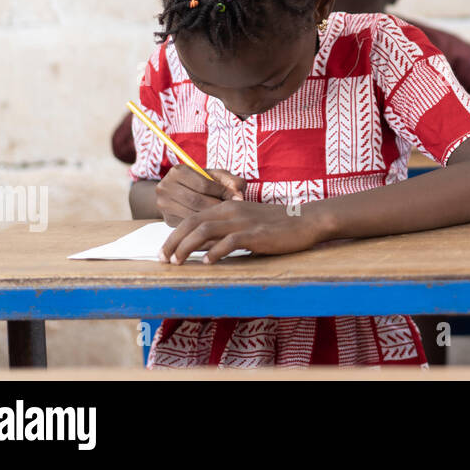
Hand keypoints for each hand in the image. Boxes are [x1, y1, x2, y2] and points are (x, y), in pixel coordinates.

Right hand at [155, 166, 244, 227]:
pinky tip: (215, 224)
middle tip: (232, 210)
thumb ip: (231, 181)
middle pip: (196, 201)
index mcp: (177, 171)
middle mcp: (165, 187)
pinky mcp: (167, 220)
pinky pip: (189, 225)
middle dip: (217, 206)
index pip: (203, 184)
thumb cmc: (202, 182)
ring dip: (211, 218)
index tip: (237, 197)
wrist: (177, 192)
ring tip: (226, 216)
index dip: (222, 192)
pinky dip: (204, 225)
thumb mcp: (216, 176)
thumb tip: (239, 197)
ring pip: (192, 215)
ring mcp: (164, 205)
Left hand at [159, 198, 325, 263]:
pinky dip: (215, 252)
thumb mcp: (246, 224)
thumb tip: (201, 249)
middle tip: (163, 260)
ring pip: (205, 231)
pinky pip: (230, 241)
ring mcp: (244, 221)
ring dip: (187, 247)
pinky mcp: (256, 233)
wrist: (306, 220)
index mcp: (228, 207)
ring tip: (178, 262)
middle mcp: (232, 210)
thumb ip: (224, 233)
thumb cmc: (276, 226)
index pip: (192, 218)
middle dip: (173, 242)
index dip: (174, 235)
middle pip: (193, 223)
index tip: (164, 252)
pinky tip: (208, 262)